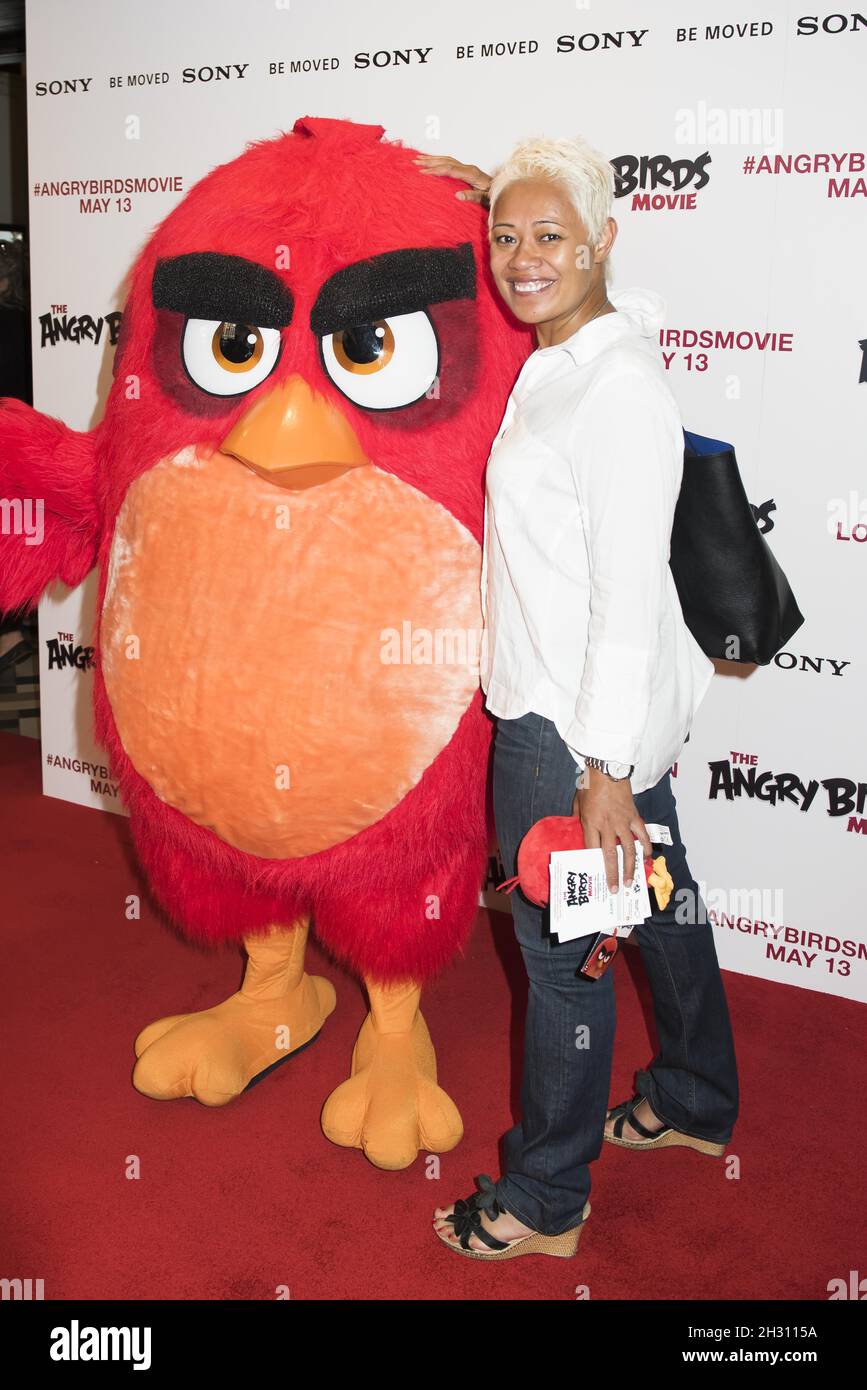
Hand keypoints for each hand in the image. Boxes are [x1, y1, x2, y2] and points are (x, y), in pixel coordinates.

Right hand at [413, 153, 491, 203]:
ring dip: (433, 159)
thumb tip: (457, 196)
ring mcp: (468, 168)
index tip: (423, 172)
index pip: (449, 169)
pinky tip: (433, 163)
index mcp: (471, 173)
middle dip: (430, 161)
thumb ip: (472, 197)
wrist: (503, 192)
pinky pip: (450, 163)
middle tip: (416, 162)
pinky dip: (440, 161)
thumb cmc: (494, 197)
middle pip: (446, 161)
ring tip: (419, 159)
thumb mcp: (484, 200)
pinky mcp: (467, 171)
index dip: (435, 170)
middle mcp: (468, 168)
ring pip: (447, 160)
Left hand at [573, 767, 651, 893]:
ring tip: (630, 881)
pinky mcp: (634, 816)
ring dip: (630, 867)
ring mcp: (622, 821)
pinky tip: (647, 856)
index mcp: (590, 822)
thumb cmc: (590, 785)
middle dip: (612, 874)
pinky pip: (642, 834)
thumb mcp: (577, 802)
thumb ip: (578, 818)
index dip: (594, 863)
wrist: (607, 769)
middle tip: (615, 889)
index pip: (592, 848)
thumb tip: (578, 831)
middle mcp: (606, 825)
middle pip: (610, 855)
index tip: (595, 876)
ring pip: (628, 849)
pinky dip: (646, 846)